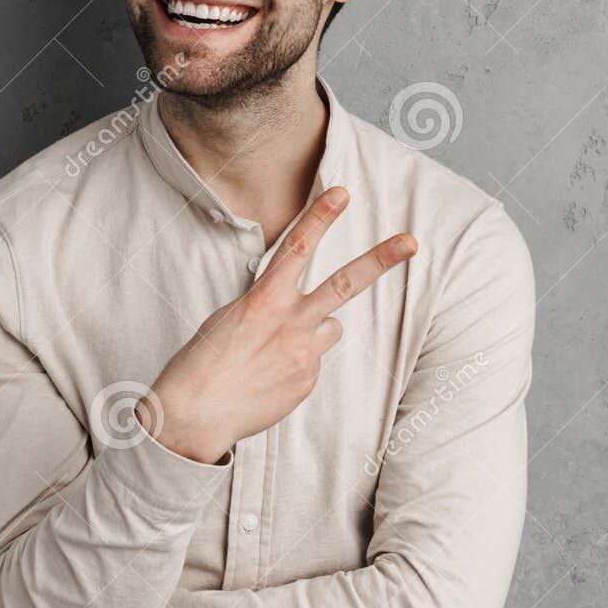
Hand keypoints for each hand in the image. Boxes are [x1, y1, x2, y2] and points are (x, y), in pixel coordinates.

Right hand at [142, 186, 415, 463]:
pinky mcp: (307, 382)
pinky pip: (313, 362)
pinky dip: (296, 365)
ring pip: (331, 328)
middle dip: (380, 260)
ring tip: (278, 349)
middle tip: (411, 242)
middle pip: (344, 283)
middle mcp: (290, 323)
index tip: (341, 193)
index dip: (320, 217)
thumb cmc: (204, 362)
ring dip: (315, 330)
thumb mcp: (230, 317)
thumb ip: (267, 305)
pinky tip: (269, 378)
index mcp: (264, 300)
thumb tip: (292, 307)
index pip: (297, 248)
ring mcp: (303, 354)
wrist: (196, 414)